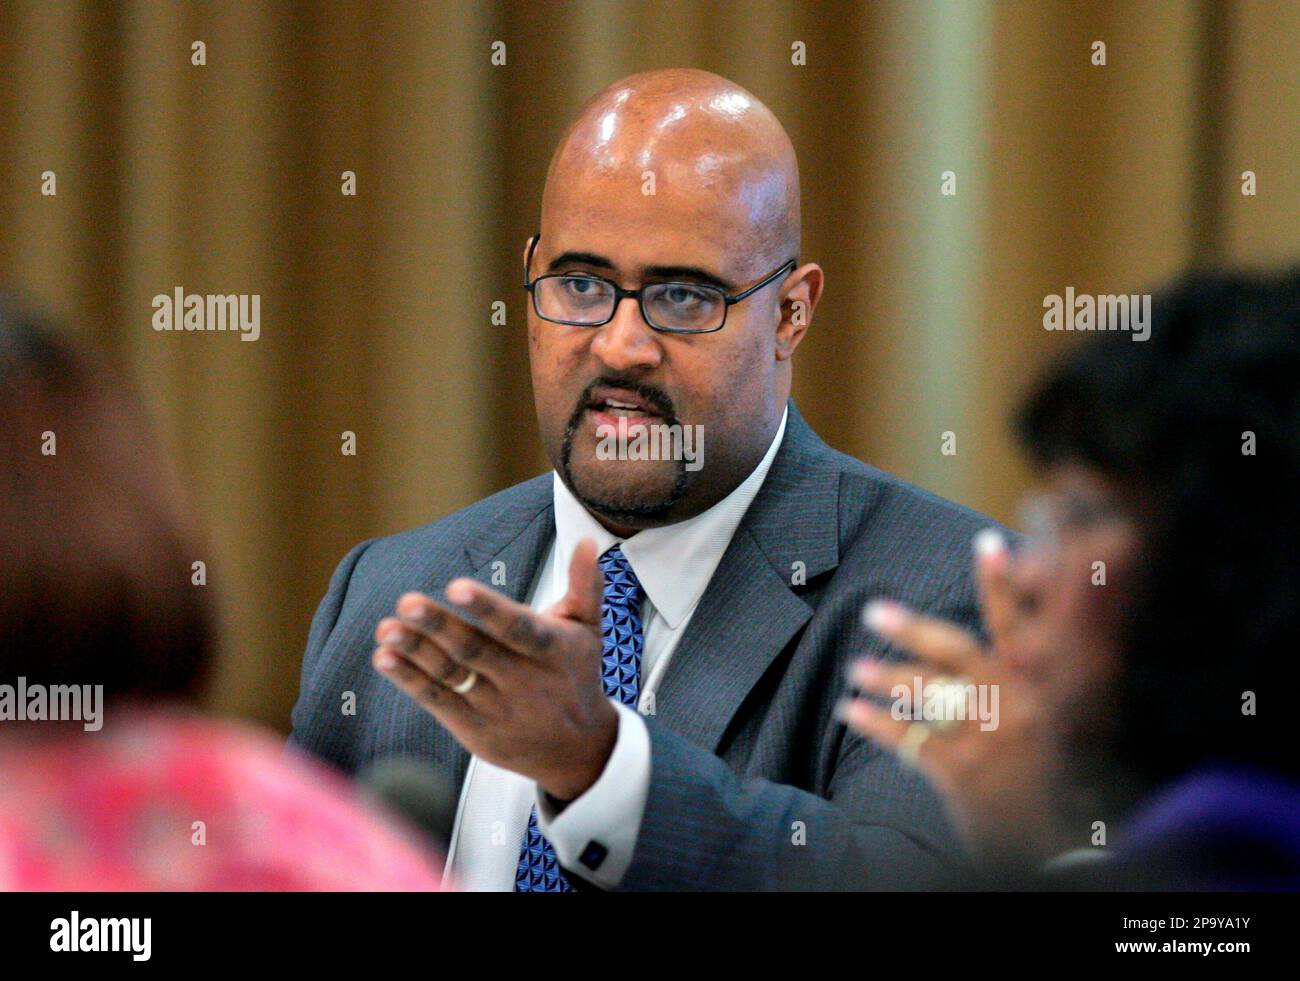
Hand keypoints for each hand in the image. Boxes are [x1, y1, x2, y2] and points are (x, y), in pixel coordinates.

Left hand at [371, 538, 617, 801]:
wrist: (577, 750)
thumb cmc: (577, 674)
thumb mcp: (588, 630)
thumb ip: (585, 585)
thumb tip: (589, 541)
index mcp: (551, 650)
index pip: (516, 627)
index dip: (487, 608)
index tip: (456, 586)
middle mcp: (522, 681)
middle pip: (475, 650)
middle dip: (439, 626)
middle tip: (407, 602)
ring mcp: (495, 707)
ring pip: (451, 675)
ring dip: (415, 651)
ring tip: (387, 629)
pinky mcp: (473, 729)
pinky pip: (437, 701)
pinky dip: (409, 681)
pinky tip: (384, 658)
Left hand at [837, 531, 1061, 864]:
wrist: (1050, 843)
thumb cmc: (1041, 772)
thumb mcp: (1043, 719)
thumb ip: (1022, 677)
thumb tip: (1008, 634)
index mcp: (1037, 687)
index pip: (1020, 627)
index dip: (1004, 585)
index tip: (989, 542)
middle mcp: (1015, 706)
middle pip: (960, 653)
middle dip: (915, 629)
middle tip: (874, 610)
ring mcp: (988, 740)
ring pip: (929, 696)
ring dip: (887, 678)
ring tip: (854, 668)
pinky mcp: (963, 774)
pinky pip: (909, 739)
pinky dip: (876, 723)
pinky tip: (849, 711)